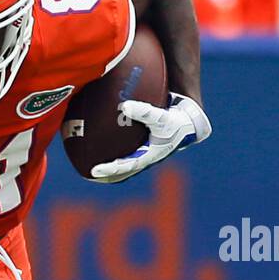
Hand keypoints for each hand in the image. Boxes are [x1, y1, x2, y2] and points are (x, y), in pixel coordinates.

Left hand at [91, 93, 211, 182]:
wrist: (191, 121)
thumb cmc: (177, 120)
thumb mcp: (162, 117)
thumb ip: (145, 112)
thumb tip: (125, 107)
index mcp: (148, 156)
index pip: (125, 166)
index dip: (110, 170)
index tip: (94, 171)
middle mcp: (144, 157)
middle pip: (121, 169)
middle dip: (106, 173)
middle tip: (87, 172)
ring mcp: (144, 152)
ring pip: (123, 161)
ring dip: (109, 163)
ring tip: (90, 161)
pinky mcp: (144, 144)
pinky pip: (127, 148)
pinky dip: (115, 147)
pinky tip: (102, 139)